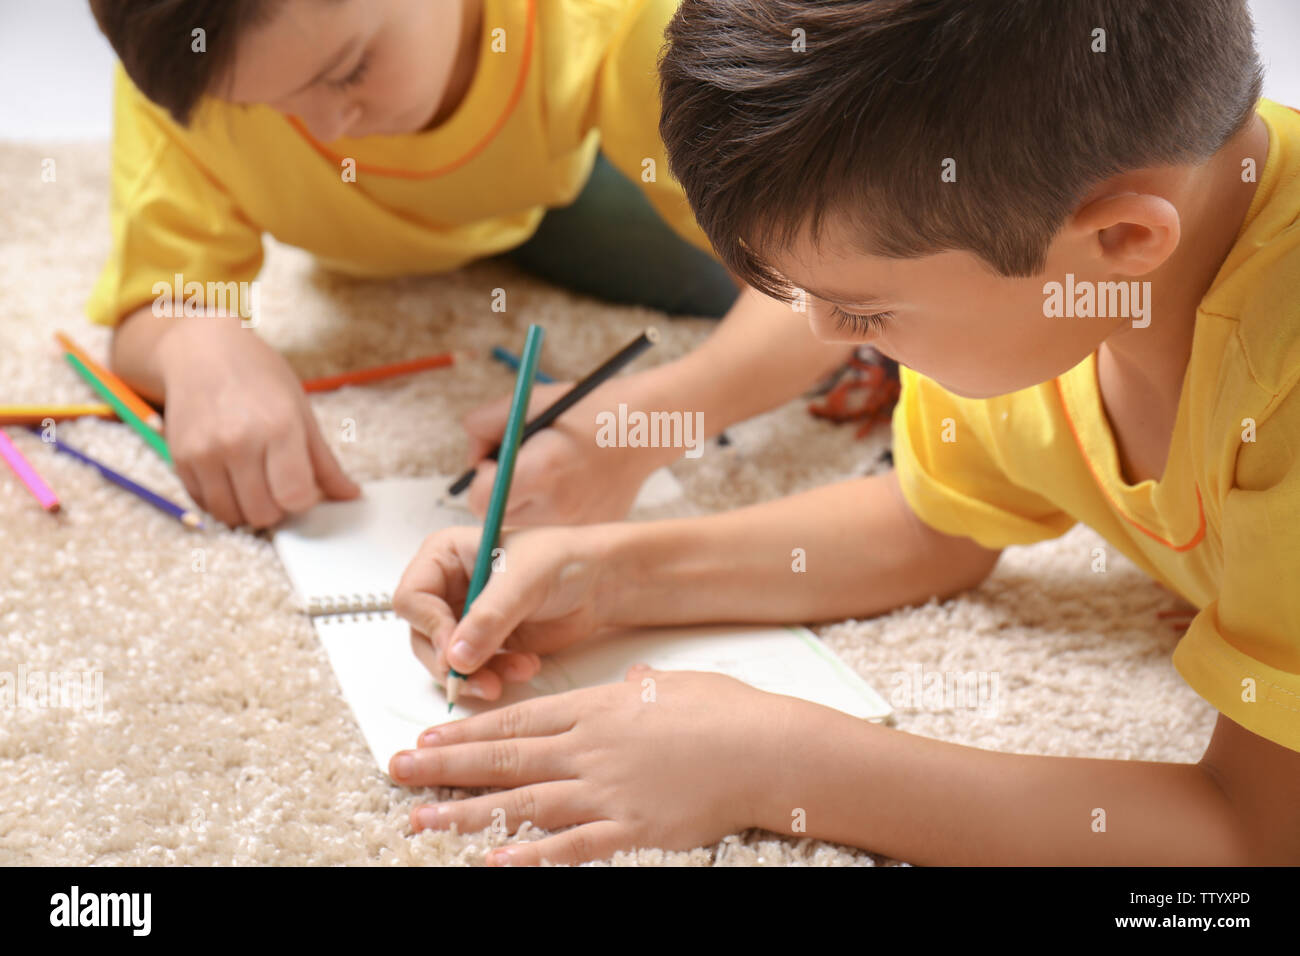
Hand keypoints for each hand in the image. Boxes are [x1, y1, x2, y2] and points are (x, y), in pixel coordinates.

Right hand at [157, 316, 359, 527]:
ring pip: (231, 516)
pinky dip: (222, 500)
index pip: (294, 497)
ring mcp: (204, 452)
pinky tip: (231, 476)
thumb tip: (351, 496)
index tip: (302, 486)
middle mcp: (237, 442)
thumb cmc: (259, 378)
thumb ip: (324, 461)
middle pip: (263, 514)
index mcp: (278, 427)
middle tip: (278, 484)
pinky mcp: (180, 458)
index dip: (303, 500)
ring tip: (255, 481)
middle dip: (277, 507)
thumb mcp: (301, 411)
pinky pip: (205, 504)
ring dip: (248, 509)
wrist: (202, 351)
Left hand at [390, 666, 794, 864]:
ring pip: (522, 801)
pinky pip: (570, 847)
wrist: (767, 747)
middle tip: (397, 771)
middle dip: (445, 767)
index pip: (517, 720)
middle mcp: (591, 747)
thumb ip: (639, 688)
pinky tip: (490, 863)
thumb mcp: (672, 684)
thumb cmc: (726, 711)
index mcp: (598, 708)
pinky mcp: (631, 830)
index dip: (467, 730)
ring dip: (466, 813)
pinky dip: (527, 856)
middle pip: (504, 756)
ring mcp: (608, 790)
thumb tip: (628, 683)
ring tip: (419, 819)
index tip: (428, 737)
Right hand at [393, 524, 609, 699]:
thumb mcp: (523, 581)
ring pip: (445, 660)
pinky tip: (525, 668)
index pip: (412, 598)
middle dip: (449, 662)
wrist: (598, 582)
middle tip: (475, 677)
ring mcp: (464, 618)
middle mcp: (447, 588)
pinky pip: (474, 672)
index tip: (454, 649)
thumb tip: (455, 656)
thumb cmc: (561, 560)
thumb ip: (488, 618)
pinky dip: (495, 677)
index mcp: (444, 556)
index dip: (429, 626)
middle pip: (422, 636)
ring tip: (507, 677)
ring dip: (475, 675)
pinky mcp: (485, 645)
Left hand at [460, 382, 659, 525]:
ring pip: (523, 524)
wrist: (646, 428)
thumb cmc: (588, 409)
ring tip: (551, 472)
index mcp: (540, 471)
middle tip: (521, 464)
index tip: (495, 462)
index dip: (480, 479)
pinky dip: (551, 509)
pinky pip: (552, 527)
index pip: (480, 500)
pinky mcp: (589, 531)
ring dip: (524, 501)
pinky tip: (572, 483)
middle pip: (497, 517)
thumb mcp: (532, 402)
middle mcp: (557, 506)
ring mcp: (575, 524)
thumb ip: (487, 423)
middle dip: (498, 491)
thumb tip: (471, 453)